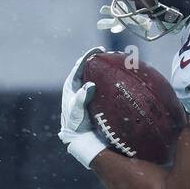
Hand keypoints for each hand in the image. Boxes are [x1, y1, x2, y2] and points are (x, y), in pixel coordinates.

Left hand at [59, 47, 106, 167]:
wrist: (79, 138)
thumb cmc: (76, 124)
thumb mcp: (77, 111)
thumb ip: (81, 98)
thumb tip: (90, 84)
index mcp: (71, 86)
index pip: (79, 66)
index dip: (88, 56)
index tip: (99, 50)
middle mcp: (78, 87)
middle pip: (88, 68)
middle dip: (97, 60)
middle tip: (108, 54)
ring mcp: (86, 92)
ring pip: (94, 76)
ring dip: (103, 69)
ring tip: (113, 62)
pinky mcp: (94, 98)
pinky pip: (101, 85)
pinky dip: (108, 80)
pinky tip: (118, 78)